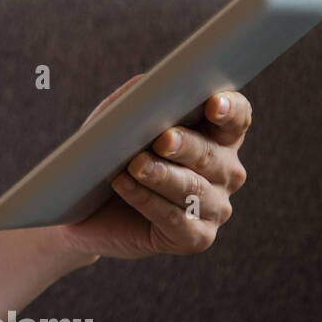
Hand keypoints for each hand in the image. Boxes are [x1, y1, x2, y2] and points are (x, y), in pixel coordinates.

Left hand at [58, 75, 251, 259]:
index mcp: (216, 137)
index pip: (236, 119)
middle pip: (212, 154)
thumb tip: (150, 84)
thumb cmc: (107, 157)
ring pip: (194, 189)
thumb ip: (135, 99)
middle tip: (163, 139)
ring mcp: (214, 207)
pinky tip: (125, 186)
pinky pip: (176, 219)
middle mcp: (225, 172)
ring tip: (135, 165)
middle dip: (187, 145)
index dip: (229, 110)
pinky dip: (148, 201)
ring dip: (163, 176)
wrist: (85, 211)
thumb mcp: (114, 122)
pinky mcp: (195, 237)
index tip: (212, 103)